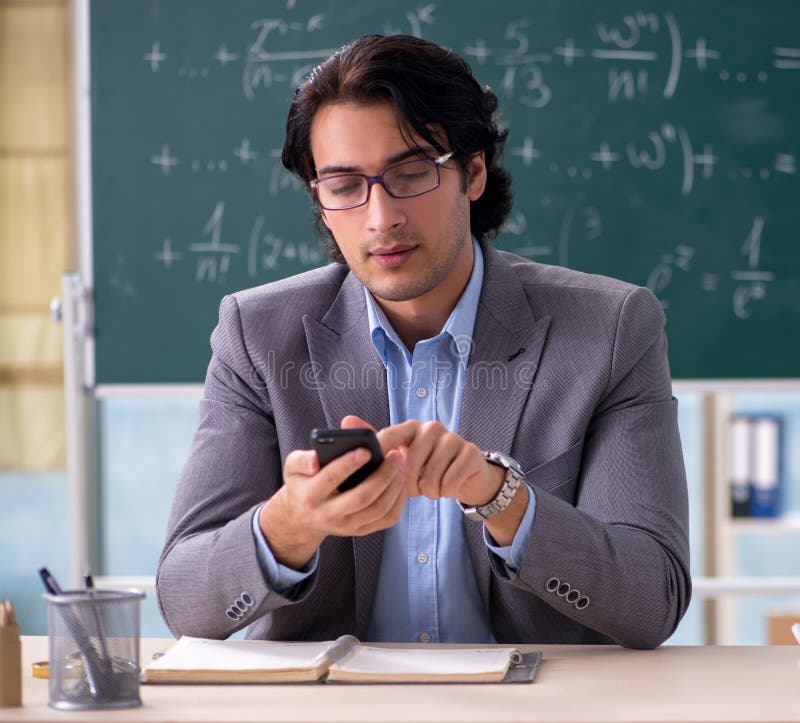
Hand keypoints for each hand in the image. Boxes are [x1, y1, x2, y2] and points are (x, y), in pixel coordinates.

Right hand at [258, 430, 405, 568]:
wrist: (303, 516)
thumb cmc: (303, 483)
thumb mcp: (292, 467)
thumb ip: (301, 460)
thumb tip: (316, 461)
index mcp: (310, 496)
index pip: (331, 479)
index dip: (349, 464)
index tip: (366, 449)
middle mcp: (328, 515)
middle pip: (361, 497)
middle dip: (382, 475)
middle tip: (395, 455)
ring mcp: (347, 526)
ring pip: (378, 509)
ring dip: (394, 486)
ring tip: (400, 464)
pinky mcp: (362, 530)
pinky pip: (387, 518)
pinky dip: (399, 499)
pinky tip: (400, 481)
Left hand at [366, 417, 527, 545]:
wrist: (465, 475)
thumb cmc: (426, 466)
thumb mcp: (401, 458)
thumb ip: (377, 443)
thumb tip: (346, 419)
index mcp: (411, 428)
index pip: (391, 437)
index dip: (382, 455)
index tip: (376, 471)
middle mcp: (432, 428)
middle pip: (410, 465)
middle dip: (410, 485)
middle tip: (416, 488)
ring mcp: (453, 438)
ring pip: (431, 477)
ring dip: (429, 491)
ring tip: (432, 487)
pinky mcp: (471, 452)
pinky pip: (450, 482)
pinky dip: (446, 491)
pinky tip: (447, 486)